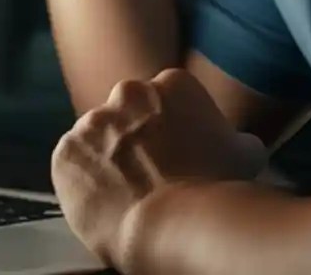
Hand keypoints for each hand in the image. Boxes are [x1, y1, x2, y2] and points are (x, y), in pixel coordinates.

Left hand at [51, 69, 266, 268]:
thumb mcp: (245, 155)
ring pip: (98, 138)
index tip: (177, 153)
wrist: (173, 224)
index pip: (168, 99)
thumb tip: (238, 142)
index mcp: (172, 85)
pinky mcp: (65, 151)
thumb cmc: (215, 189)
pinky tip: (104, 200)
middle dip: (136, 137)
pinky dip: (83, 180)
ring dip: (108, 158)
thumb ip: (234, 138)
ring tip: (127, 192)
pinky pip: (72, 164)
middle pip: (128, 114)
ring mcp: (91, 121)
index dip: (173, 128)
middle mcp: (127, 93)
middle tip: (150, 173)